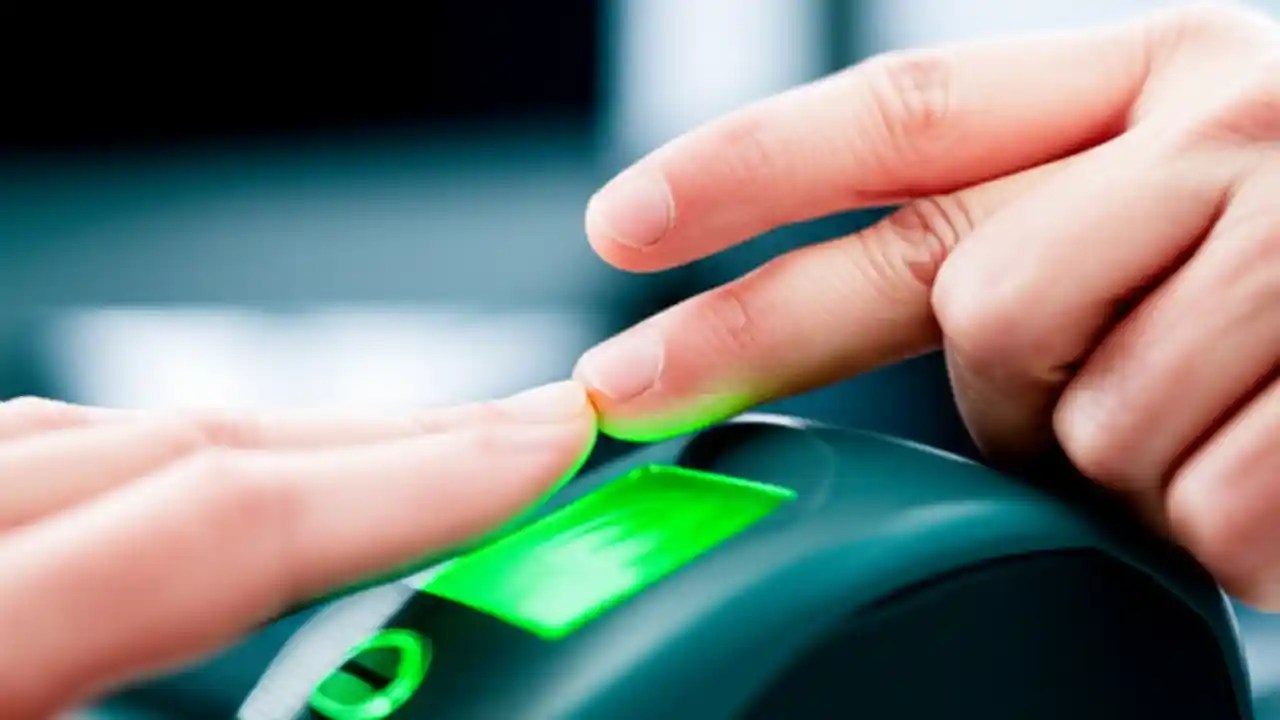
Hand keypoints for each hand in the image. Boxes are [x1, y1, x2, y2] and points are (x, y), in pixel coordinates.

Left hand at [0, 384, 594, 717]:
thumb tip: (391, 706)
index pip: (202, 527)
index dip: (405, 483)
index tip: (541, 449)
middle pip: (159, 448)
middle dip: (377, 438)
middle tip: (525, 431)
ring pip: (97, 437)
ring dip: (287, 445)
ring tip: (422, 456)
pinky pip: (45, 475)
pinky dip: (178, 469)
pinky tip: (257, 488)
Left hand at [575, 7, 1278, 602]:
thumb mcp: (1204, 171)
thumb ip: (1058, 220)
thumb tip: (932, 326)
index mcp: (1159, 75)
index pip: (910, 117)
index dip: (746, 173)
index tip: (618, 229)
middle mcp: (1224, 130)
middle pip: (975, 301)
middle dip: (1008, 397)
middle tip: (1099, 409)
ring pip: (1087, 424)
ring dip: (1143, 465)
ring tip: (1247, 423)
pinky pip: (1208, 510)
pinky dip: (1240, 534)